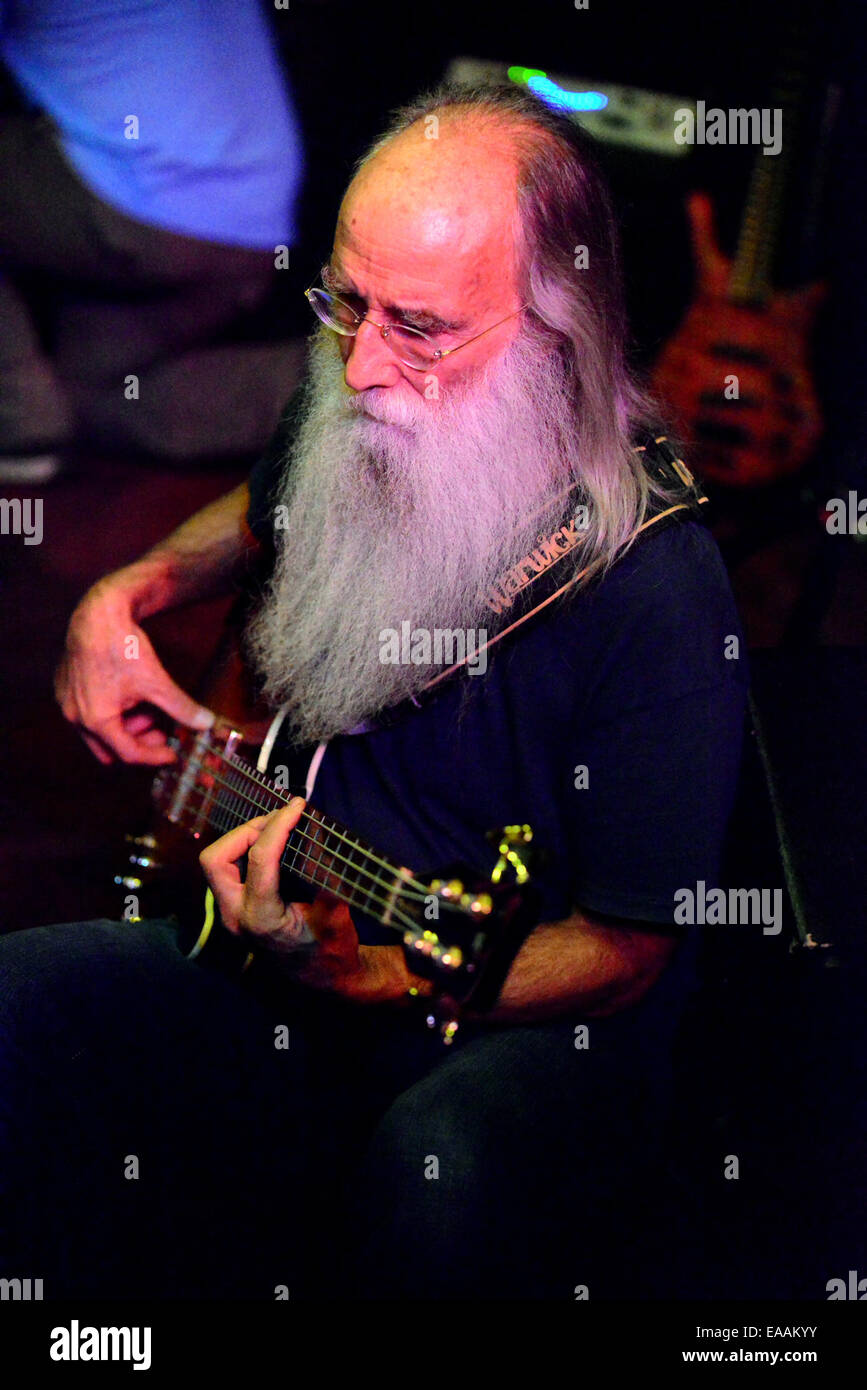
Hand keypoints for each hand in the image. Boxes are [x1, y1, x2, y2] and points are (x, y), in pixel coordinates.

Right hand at [55, 575, 213, 764]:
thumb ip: (181, 707)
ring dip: (124, 727)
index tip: (173, 753)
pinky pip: (88, 714)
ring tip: (146, 708)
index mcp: (96, 719)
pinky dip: (110, 713)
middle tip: (160, 730)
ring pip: (98, 733)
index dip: (155, 756)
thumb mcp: (157, 681)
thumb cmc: (123, 646)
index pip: (129, 754)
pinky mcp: (64, 689)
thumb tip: (206, 723)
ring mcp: (66, 703)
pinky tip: (128, 696)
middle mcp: (75, 716)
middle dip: (137, 742)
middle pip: (110, 748)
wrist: (98, 613)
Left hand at [199, 799, 432, 1002]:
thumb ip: (325, 878)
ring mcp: (230, 914)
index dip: (278, 826)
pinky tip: (272, 844)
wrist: (322, 978)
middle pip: (216, 859)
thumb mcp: (338, 915)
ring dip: (243, 838)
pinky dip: (245, 849)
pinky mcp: (233, 908)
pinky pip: (227, 869)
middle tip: (280, 821)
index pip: (259, 860)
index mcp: (263, 921)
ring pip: (216, 862)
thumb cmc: (333, 950)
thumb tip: (316, 836)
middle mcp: (237, 917)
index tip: (297, 806)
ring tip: (277, 828)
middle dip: (246, 831)